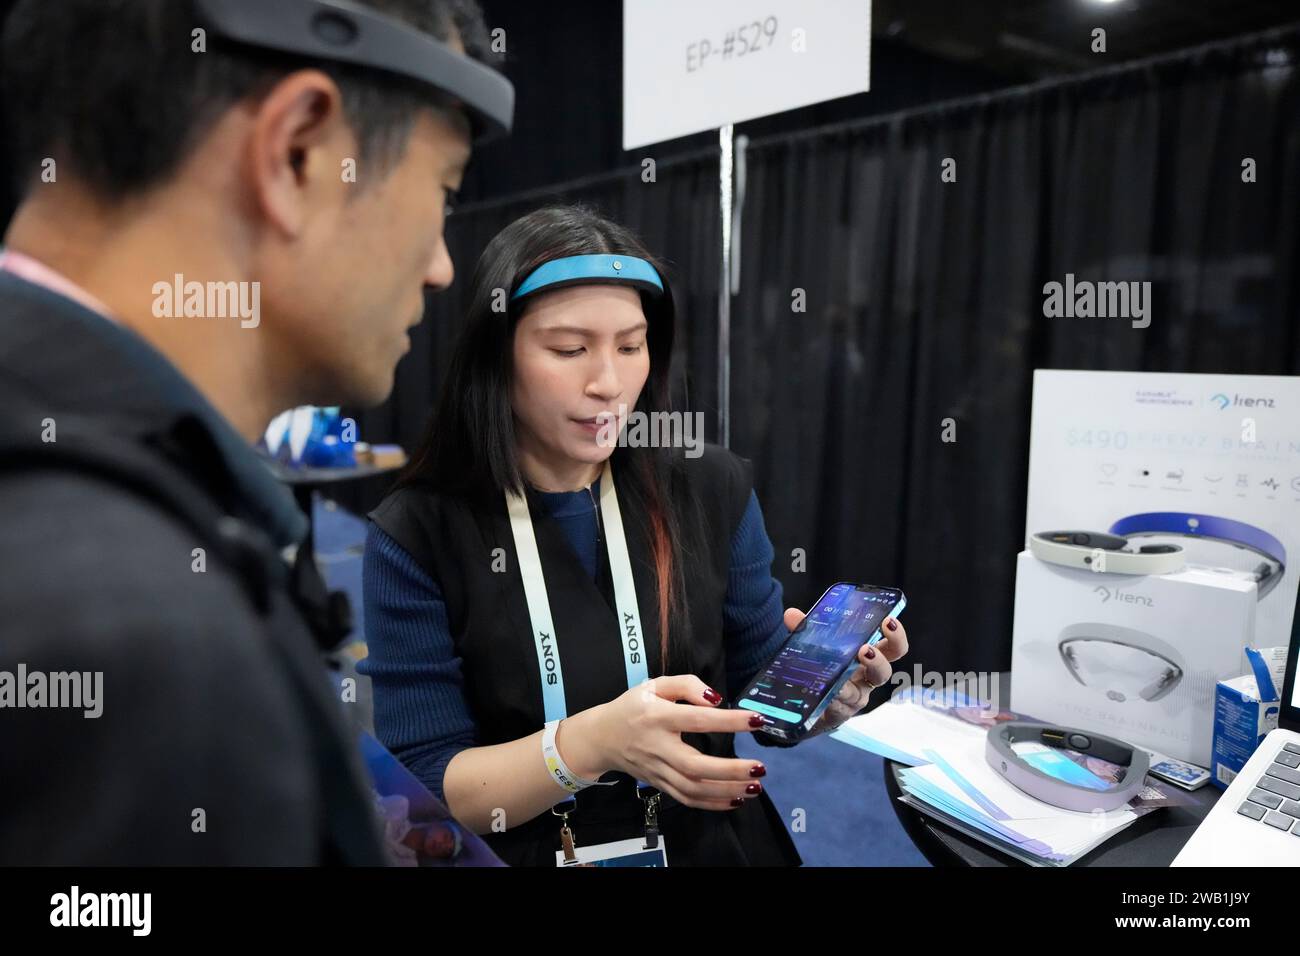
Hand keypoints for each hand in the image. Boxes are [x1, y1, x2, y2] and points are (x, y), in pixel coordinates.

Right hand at [563, 675, 770, 811]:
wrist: (601, 737)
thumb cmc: (632, 707)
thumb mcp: (654, 685)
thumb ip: (685, 685)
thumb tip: (716, 700)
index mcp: (657, 717)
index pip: (696, 719)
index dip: (728, 721)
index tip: (757, 720)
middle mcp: (658, 747)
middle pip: (694, 766)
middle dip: (730, 770)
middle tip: (759, 767)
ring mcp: (658, 770)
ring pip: (692, 788)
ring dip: (726, 791)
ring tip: (754, 786)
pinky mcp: (659, 784)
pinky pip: (686, 799)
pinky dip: (712, 804)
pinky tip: (735, 800)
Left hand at [787, 606, 908, 737]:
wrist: (806, 709)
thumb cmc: (821, 673)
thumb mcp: (815, 649)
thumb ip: (806, 631)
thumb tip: (792, 614)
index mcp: (866, 658)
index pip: (890, 647)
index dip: (896, 635)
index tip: (889, 620)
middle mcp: (865, 679)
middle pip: (885, 670)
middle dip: (878, 658)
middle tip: (865, 648)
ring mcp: (854, 698)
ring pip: (861, 692)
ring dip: (852, 682)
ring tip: (847, 668)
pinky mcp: (839, 713)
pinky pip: (840, 706)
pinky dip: (834, 696)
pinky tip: (828, 690)